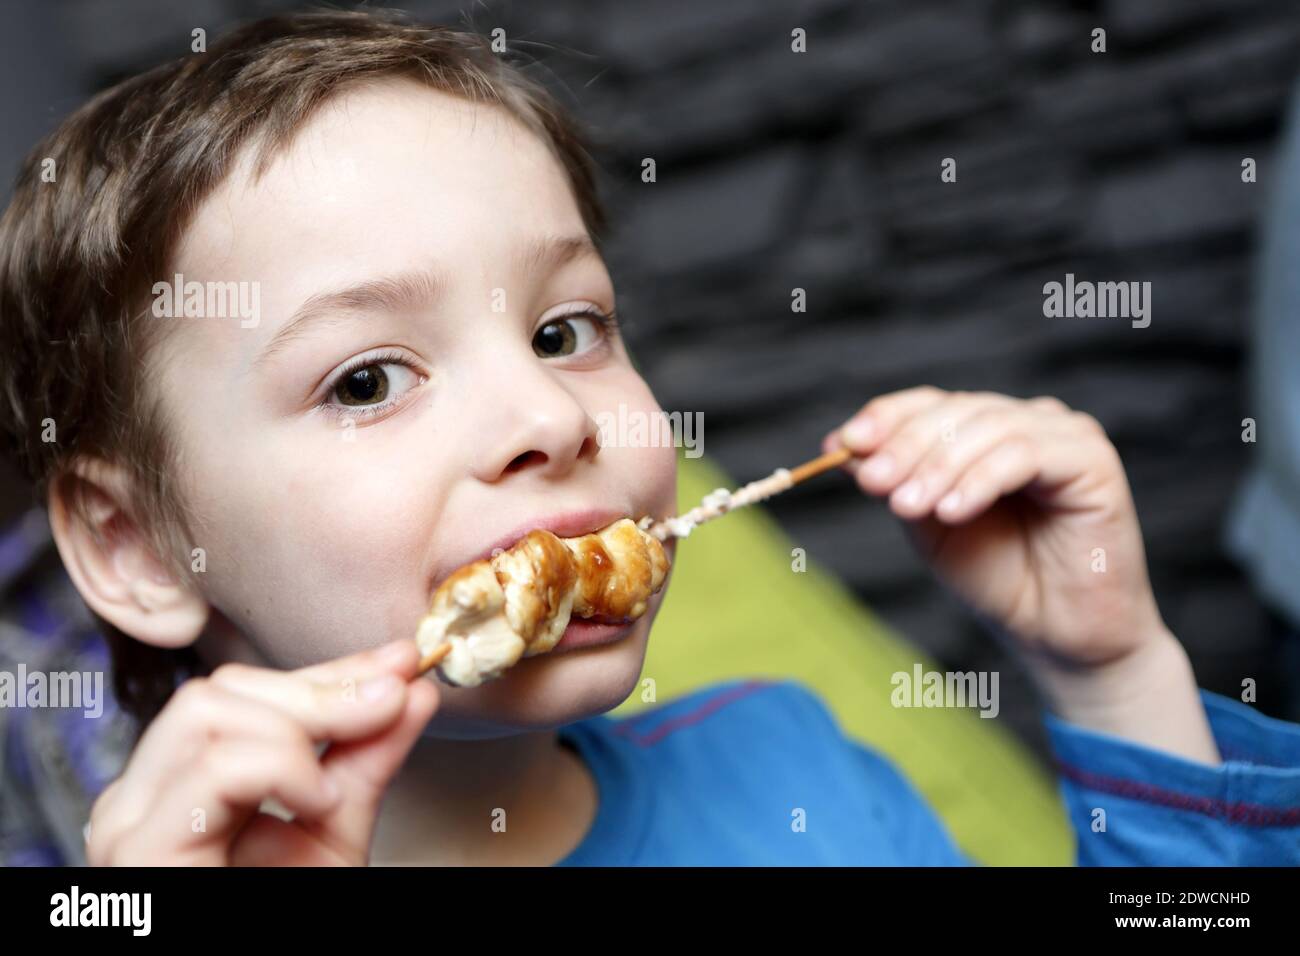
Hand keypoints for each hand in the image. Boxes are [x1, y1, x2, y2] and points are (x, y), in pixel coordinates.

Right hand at [86, 639, 438, 864]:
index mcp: (182, 785)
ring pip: (211, 711)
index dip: (327, 671)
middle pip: (221, 690)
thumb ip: (368, 758)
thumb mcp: (336, 831)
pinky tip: (315, 802)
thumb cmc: (285, 924)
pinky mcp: (142, 852)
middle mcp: (144, 798)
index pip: (244, 692)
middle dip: (319, 689)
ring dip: (299, 731)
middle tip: (389, 701)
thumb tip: (410, 689)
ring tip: (333, 790)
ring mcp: (133, 822)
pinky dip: (284, 769)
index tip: (400, 662)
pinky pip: (217, 767)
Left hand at [825, 387, 1217, 762]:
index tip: (842, 444)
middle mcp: (1029, 422)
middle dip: (905, 446)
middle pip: (956, 411)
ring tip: (906, 505)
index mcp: (988, 430)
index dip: (886, 418)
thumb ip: (897, 481)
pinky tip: (950, 511)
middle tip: (871, 482)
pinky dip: (979, 480)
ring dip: (938, 466)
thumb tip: (842, 443)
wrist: (1058, 638)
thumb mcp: (928, 525)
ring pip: (988, 427)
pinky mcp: (1092, 460)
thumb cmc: (999, 579)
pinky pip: (1024, 455)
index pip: (932, 404)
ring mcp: (1064, 436)